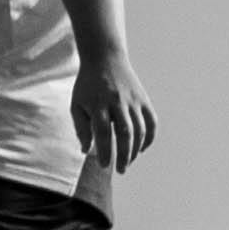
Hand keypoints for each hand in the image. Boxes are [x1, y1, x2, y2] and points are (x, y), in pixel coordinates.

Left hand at [74, 51, 157, 176]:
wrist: (105, 59)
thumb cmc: (88, 86)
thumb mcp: (77, 104)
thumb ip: (81, 128)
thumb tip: (87, 151)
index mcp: (99, 104)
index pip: (102, 132)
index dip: (104, 150)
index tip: (104, 165)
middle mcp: (118, 102)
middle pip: (125, 133)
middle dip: (123, 155)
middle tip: (120, 170)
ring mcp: (133, 100)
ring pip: (140, 130)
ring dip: (135, 149)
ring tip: (127, 162)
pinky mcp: (143, 100)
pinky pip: (151, 122)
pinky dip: (149, 138)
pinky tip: (141, 148)